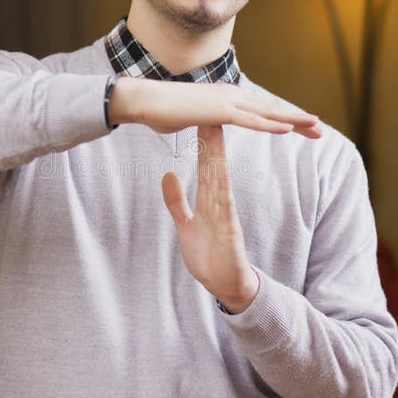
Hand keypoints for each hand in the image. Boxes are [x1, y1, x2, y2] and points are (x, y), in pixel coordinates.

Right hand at [109, 76, 320, 137]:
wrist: (144, 100)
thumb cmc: (159, 110)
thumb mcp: (186, 117)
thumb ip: (198, 120)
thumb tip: (197, 123)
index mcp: (225, 97)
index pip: (261, 109)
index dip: (283, 118)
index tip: (301, 126)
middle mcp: (230, 95)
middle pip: (271, 109)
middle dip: (298, 119)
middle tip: (320, 128)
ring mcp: (226, 101)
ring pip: (268, 112)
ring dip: (293, 120)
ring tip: (316, 126)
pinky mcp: (218, 111)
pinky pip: (250, 120)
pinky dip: (270, 124)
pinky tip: (288, 129)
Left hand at [162, 125, 258, 313]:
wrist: (225, 285)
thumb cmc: (209, 255)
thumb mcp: (186, 224)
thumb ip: (177, 201)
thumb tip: (167, 175)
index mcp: (209, 201)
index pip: (205, 166)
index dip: (201, 143)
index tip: (199, 118)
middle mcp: (219, 203)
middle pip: (214, 166)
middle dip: (211, 139)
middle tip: (210, 111)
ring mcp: (226, 215)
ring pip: (221, 180)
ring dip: (217, 156)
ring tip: (215, 133)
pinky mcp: (230, 231)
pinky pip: (226, 206)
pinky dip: (223, 189)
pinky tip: (221, 172)